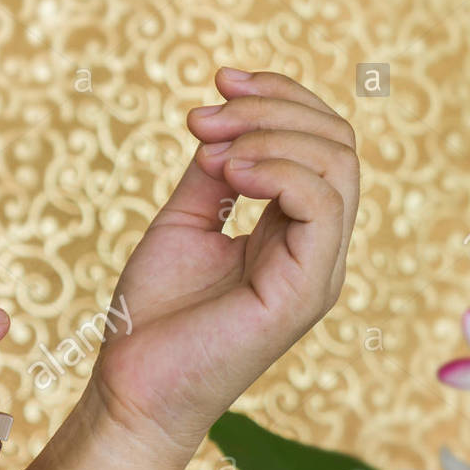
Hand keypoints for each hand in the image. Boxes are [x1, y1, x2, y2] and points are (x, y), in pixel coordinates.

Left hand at [90, 68, 358, 458]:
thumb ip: (214, 171)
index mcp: (294, 231)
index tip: (216, 82)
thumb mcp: (184, 221)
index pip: (321, 141)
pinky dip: (278, 171)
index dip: (277, 96)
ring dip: (269, 135)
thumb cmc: (155, 316)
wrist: (132, 387)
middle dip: (272, 106)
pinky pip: (322, 207)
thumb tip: (227, 121)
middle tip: (203, 118)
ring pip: (337, 166)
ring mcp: (317, 271)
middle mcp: (317, 249)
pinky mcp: (305, 292)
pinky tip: (228, 175)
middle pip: (337, 142)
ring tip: (211, 154)